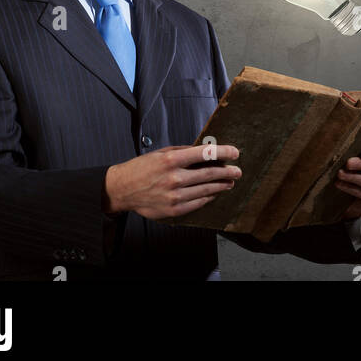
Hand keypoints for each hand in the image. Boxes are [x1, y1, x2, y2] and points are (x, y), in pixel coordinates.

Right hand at [104, 144, 241, 219]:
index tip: (235, 152)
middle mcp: (174, 178)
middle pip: (209, 174)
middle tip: (238, 171)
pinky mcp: (173, 210)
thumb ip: (184, 151)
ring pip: (206, 190)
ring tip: (229, 182)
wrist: (122, 189)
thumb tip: (207, 150)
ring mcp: (174, 196)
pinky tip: (214, 193)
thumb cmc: (142, 168)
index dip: (223, 152)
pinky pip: (197, 203)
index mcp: (171, 160)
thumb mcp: (161, 153)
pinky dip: (208, 198)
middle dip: (227, 172)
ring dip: (221, 185)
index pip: (205, 154)